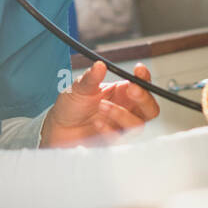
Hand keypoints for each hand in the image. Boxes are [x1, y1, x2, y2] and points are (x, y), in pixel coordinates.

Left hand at [39, 61, 157, 147]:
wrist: (57, 129)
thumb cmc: (71, 106)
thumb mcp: (78, 88)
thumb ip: (90, 78)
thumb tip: (99, 65)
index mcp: (121, 93)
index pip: (142, 84)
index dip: (144, 78)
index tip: (139, 70)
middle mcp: (125, 110)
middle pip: (150, 108)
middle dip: (143, 98)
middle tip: (131, 89)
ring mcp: (121, 127)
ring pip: (138, 124)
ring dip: (122, 114)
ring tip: (102, 107)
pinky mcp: (113, 142)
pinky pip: (121, 138)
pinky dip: (110, 129)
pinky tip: (97, 123)